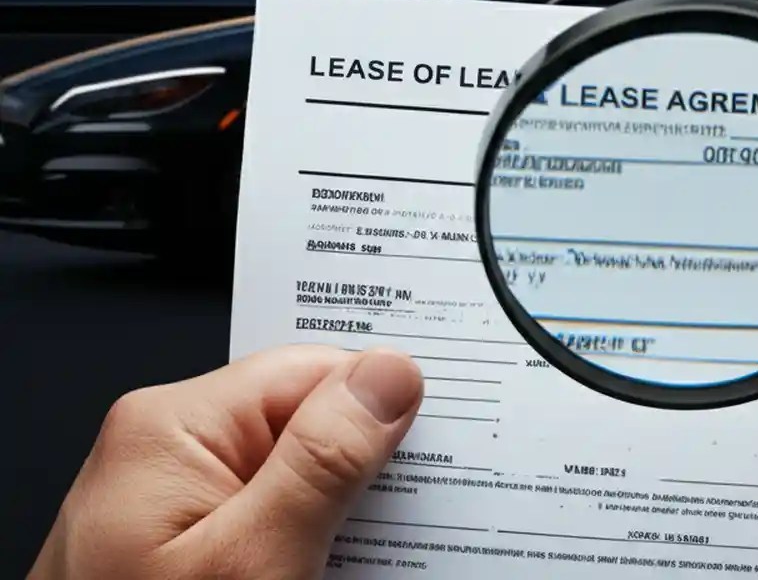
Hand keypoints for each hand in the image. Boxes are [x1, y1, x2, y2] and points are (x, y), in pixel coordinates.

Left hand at [28, 345, 423, 579]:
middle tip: (380, 532)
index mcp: (172, 425)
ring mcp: (167, 493)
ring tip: (335, 570)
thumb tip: (388, 375)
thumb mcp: (253, 562)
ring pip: (290, 474)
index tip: (424, 462)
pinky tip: (312, 577)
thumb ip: (323, 462)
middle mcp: (163, 445)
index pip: (313, 369)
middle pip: (302, 421)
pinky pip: (261, 514)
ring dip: (332, 516)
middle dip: (356, 470)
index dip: (377, 412)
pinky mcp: (175, 535)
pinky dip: (300, 543)